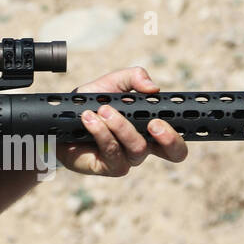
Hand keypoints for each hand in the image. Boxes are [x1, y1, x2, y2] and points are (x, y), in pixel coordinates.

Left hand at [57, 66, 187, 176]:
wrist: (62, 120)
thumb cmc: (91, 103)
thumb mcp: (113, 83)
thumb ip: (134, 77)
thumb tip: (153, 87)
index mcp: (150, 128)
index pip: (177, 136)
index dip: (182, 133)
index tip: (167, 117)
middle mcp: (143, 146)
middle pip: (174, 153)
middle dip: (169, 138)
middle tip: (154, 123)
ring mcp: (127, 159)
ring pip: (138, 148)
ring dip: (121, 126)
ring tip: (103, 109)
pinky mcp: (108, 166)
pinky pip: (112, 151)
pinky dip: (101, 132)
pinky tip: (89, 119)